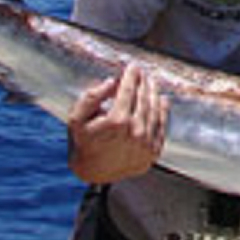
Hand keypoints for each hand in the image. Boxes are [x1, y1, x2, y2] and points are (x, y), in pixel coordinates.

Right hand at [67, 64, 169, 183]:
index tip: (133, 66)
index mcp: (117, 121)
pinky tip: (161, 100)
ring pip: (155, 110)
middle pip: (144, 98)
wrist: (93, 173)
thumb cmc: (83, 143)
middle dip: (143, 83)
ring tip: (151, 83)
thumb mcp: (76, 118)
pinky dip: (162, 111)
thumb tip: (112, 82)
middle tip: (142, 73)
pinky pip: (161, 126)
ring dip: (154, 93)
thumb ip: (91, 97)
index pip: (128, 91)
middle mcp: (135, 132)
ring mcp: (146, 143)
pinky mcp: (153, 151)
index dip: (131, 76)